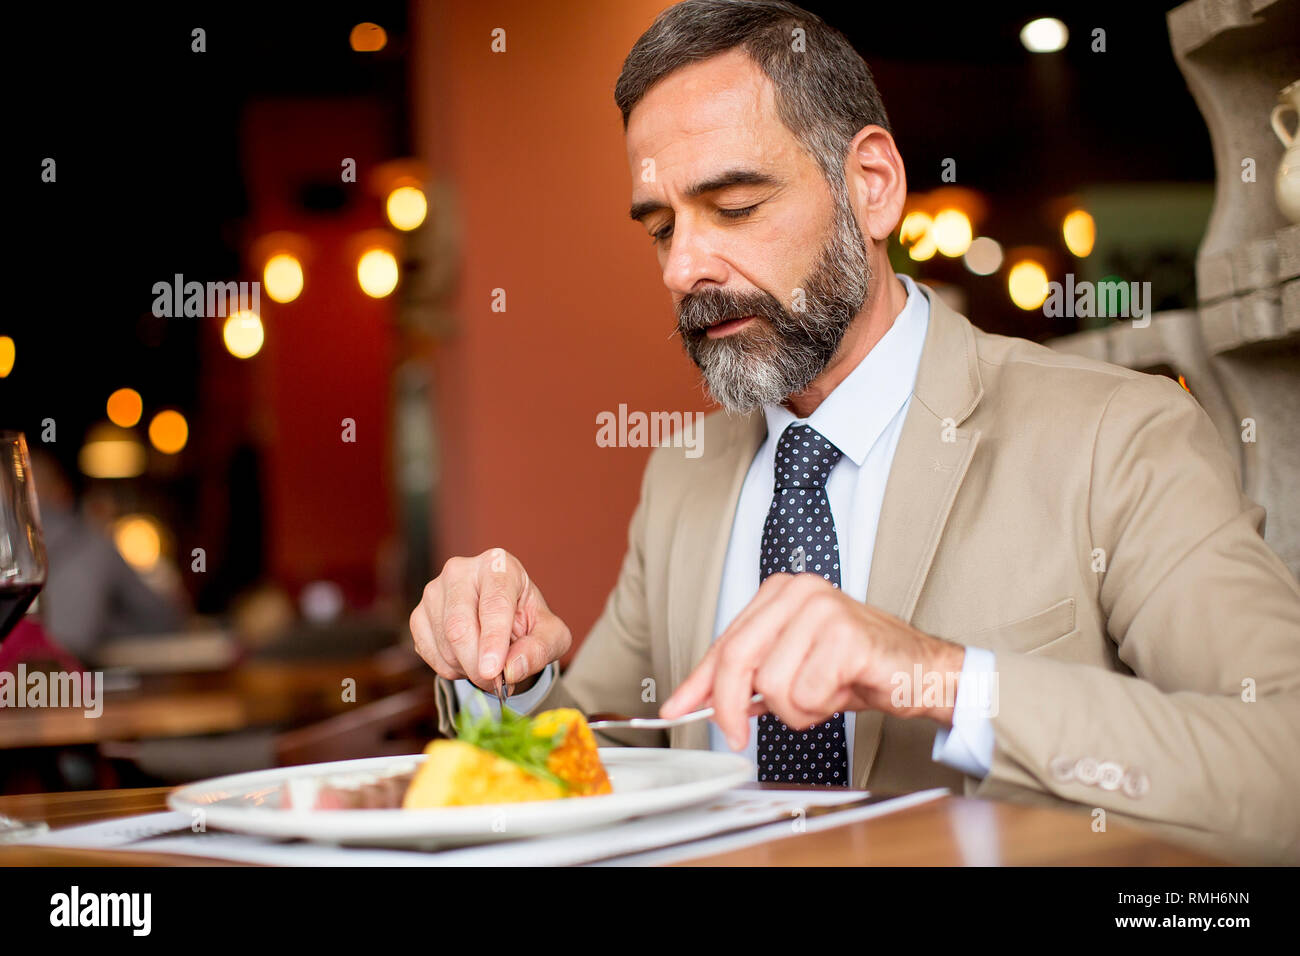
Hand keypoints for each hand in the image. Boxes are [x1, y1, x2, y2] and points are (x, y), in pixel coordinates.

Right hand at [409, 548, 571, 692]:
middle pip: (459, 626)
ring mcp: (434, 590)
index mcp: (498, 566)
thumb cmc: (528, 621)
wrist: (503, 620)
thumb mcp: (551, 634)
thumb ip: (540, 649)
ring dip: (466, 668)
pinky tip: (467, 660)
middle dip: (477, 664)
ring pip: (443, 642)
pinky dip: (450, 668)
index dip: (493, 640)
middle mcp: (461, 571)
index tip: (493, 671)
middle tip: (495, 683)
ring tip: (487, 663)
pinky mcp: (418, 613)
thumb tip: (512, 669)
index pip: (494, 604)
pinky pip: (428, 652)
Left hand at [659, 573, 966, 749]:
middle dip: (731, 707)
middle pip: (737, 659)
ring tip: (824, 693)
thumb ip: (751, 679)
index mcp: (781, 592)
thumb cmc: (859, 668)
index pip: (725, 642)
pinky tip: (842, 691)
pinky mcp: (845, 635)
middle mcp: (799, 592)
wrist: (920, 672)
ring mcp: (823, 609)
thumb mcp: (794, 668)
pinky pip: (806, 693)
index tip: (676, 709)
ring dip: (796, 708)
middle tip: (737, 735)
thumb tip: (704, 701)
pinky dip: (820, 707)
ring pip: (772, 684)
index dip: (697, 683)